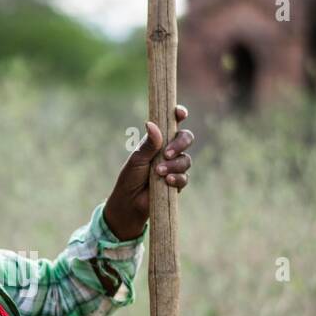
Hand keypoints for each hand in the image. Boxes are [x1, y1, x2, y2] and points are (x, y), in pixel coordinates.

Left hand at [103, 106, 193, 240]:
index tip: (181, 113)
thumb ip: (148, 144)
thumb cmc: (130, 177)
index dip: (179, 115)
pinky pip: (185, 177)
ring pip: (186, 159)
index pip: (173, 123)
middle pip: (186, 138)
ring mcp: (175, 166)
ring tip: (158, 173)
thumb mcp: (137, 159)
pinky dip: (176, 179)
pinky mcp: (178, 182)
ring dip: (174, 165)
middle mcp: (169, 150)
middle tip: (167, 153)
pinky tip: (167, 182)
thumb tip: (151, 124)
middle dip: (180, 143)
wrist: (129, 202)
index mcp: (159, 140)